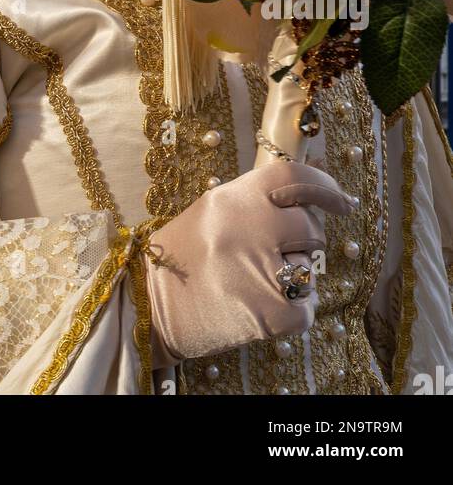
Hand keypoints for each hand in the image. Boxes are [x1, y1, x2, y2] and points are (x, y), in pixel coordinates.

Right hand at [144, 162, 355, 367]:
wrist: (149, 308)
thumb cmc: (182, 259)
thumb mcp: (212, 212)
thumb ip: (253, 201)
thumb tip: (305, 195)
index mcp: (231, 199)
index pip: (292, 177)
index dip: (324, 187)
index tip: (343, 202)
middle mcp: (248, 228)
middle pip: (309, 227)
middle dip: (301, 242)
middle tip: (273, 255)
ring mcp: (260, 271)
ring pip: (309, 269)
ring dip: (293, 277)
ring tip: (253, 283)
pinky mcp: (271, 313)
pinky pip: (306, 307)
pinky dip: (291, 312)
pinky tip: (259, 309)